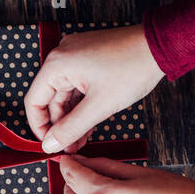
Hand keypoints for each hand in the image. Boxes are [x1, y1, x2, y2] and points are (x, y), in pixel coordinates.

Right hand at [24, 24, 164, 152]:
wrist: (160, 47)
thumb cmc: (133, 67)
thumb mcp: (99, 106)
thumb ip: (71, 128)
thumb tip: (51, 144)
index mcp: (57, 64)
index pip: (34, 102)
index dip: (40, 128)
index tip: (50, 144)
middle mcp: (62, 57)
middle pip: (49, 99)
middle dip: (60, 125)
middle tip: (71, 146)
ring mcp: (75, 56)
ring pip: (65, 95)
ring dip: (72, 118)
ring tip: (82, 139)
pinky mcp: (88, 58)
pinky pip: (77, 86)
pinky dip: (82, 105)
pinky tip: (89, 122)